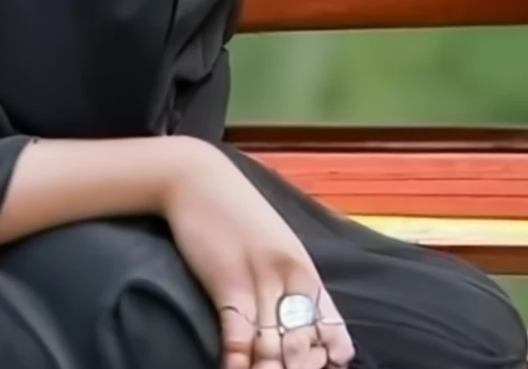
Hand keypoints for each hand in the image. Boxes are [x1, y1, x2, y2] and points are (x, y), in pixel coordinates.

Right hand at [162, 141, 354, 368]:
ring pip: (272, 344)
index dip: (329, 355)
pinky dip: (237, 360)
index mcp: (303, 267)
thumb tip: (301, 316)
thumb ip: (290, 276)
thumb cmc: (234, 210)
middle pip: (302, 341)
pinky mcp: (227, 280)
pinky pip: (238, 332)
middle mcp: (288, 275)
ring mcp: (259, 277)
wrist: (196, 176)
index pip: (331, 323)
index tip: (322, 367)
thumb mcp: (274, 240)